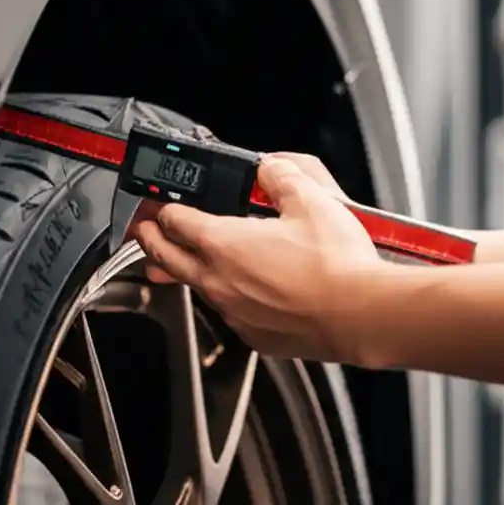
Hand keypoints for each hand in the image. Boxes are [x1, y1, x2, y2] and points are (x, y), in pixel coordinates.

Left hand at [131, 153, 384, 361]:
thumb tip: (271, 169)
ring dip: (185, 271)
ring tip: (177, 263)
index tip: (156, 204)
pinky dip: (226, 297)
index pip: (175, 220)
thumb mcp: (311, 202)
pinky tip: (239, 290)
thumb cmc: (337, 267)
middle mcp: (218, 280)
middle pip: (166, 257)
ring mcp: (233, 311)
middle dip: (151, 241)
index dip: (162, 208)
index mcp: (223, 243)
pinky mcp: (253, 335)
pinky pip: (228, 312)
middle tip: (143, 231)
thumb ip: (283, 179)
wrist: (360, 316)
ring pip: (196, 287)